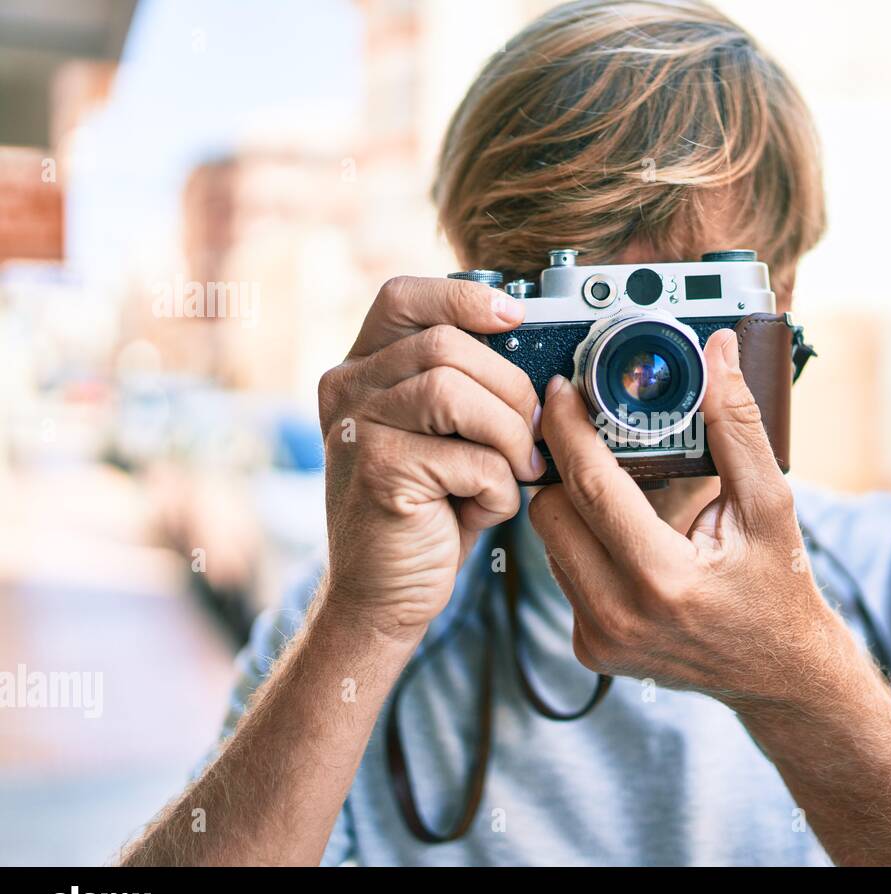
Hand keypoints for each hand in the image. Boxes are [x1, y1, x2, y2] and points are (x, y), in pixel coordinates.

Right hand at [317, 277, 544, 642]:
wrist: (382, 595)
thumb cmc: (426, 512)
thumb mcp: (441, 436)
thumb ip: (465, 388)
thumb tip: (537, 355)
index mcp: (361, 370)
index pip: (404, 297)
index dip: (464, 297)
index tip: (515, 316)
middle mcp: (347, 389)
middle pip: (446, 345)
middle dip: (510, 387)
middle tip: (535, 430)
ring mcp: (355, 428)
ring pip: (456, 392)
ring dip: (510, 435)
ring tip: (519, 470)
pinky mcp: (379, 472)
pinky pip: (470, 458)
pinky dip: (499, 488)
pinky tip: (486, 509)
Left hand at [529, 329, 855, 706]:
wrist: (780, 677)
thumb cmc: (779, 589)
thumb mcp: (769, 506)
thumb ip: (737, 427)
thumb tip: (717, 355)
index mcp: (663, 580)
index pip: (590, 487)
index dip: (570, 430)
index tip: (564, 389)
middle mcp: (619, 617)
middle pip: (552, 512)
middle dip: (567, 467)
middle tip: (593, 434)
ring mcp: (598, 639)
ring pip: (550, 542)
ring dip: (574, 506)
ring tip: (618, 487)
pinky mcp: (590, 649)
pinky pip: (563, 574)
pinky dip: (584, 544)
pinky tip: (624, 536)